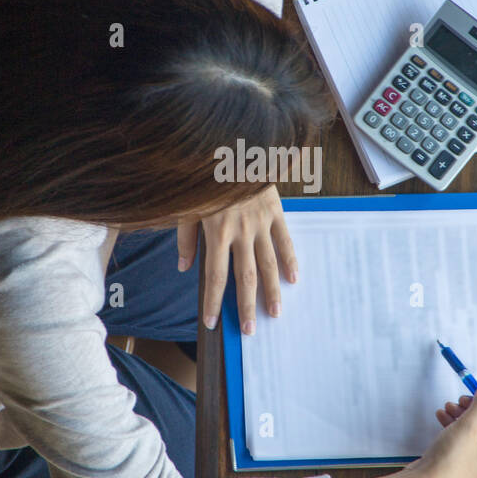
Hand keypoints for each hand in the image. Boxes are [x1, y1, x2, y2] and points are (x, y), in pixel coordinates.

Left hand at [176, 186, 297, 334]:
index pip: (214, 276)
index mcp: (216, 232)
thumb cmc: (204, 178)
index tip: (212, 322)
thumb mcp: (187, 206)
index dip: (212, 301)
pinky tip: (294, 279)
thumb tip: (183, 268)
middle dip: (246, 306)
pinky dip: (290, 260)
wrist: (232, 146)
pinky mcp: (275, 211)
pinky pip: (285, 240)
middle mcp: (240, 232)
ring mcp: (260, 222)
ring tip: (276, 313)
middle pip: (245, 277)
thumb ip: (185, 239)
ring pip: (268, 264)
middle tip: (250, 331)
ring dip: (272, 291)